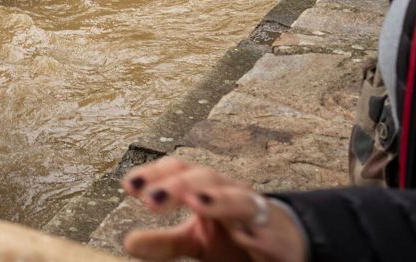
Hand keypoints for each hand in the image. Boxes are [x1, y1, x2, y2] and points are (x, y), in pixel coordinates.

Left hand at [121, 158, 306, 261]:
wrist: (286, 245)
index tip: (129, 185)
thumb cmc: (237, 237)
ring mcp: (256, 213)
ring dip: (216, 198)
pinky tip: (240, 234)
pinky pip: (266, 231)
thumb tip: (129, 242)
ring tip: (195, 202)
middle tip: (150, 198)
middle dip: (178, 184)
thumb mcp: (197, 241)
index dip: (155, 173)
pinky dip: (254, 231)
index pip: (179, 170)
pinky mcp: (277, 237)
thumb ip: (165, 241)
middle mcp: (230, 193)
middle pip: (205, 177)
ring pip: (238, 197)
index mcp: (208, 189)